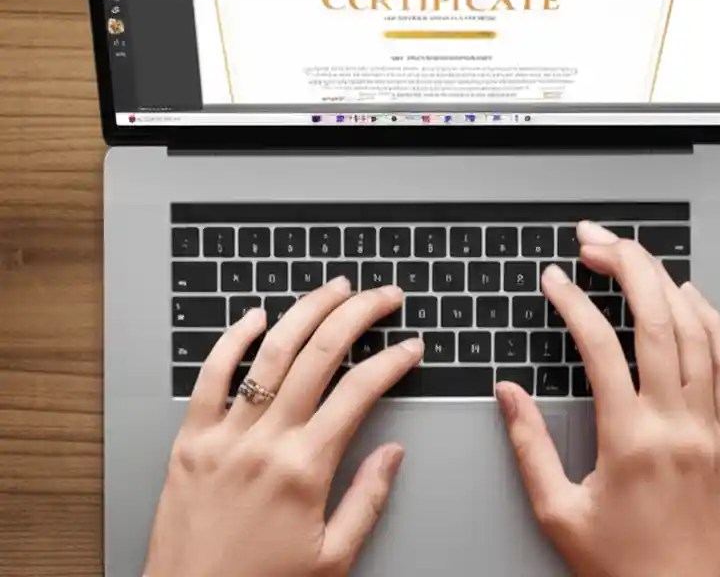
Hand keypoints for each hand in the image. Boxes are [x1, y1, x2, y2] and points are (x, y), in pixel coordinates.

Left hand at [145, 279, 422, 576]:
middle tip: (384, 296)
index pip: (361, 390)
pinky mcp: (188, 442)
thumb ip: (368, 499)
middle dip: (360, 314)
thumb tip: (393, 453)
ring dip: (307, 310)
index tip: (411, 346)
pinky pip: (210, 376)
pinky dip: (233, 340)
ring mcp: (223, 437)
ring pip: (271, 353)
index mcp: (306, 469)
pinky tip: (255, 317)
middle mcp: (265, 443)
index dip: (393, 360)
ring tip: (334, 289)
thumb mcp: (334, 558)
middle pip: (320, 354)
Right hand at [496, 222, 719, 576]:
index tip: (554, 279)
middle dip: (625, 266)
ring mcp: (710, 428)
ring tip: (637, 257)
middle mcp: (677, 425)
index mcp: (629, 440)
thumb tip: (508, 393)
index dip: (573, 301)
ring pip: (699, 332)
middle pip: (657, 319)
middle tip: (595, 241)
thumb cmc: (622, 569)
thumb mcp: (558, 512)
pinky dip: (715, 323)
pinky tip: (695, 300)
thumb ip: (529, 446)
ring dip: (667, 283)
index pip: (600, 345)